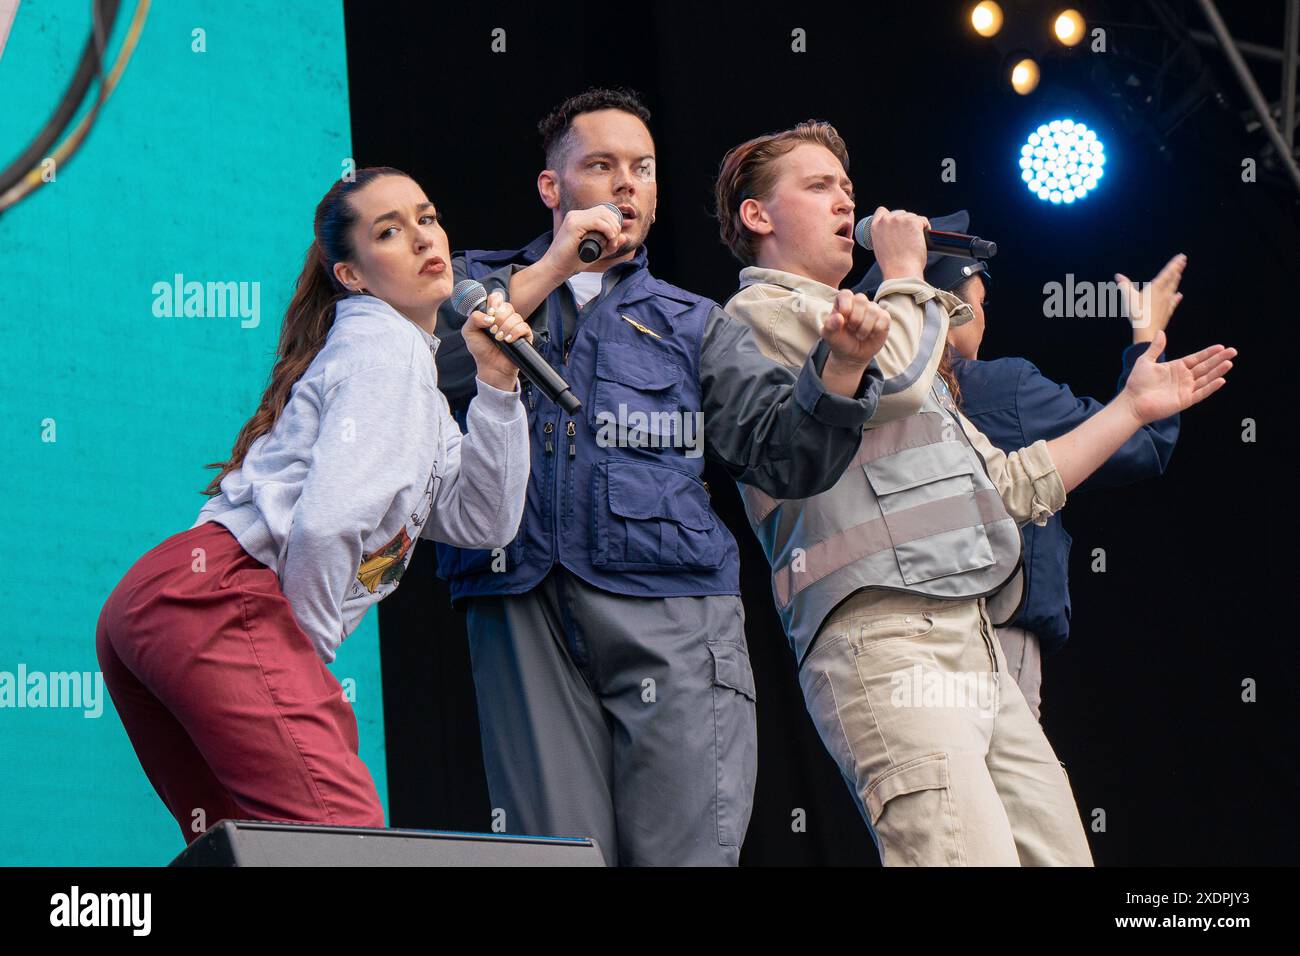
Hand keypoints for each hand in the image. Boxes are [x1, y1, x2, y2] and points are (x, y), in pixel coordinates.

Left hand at [462, 290, 534, 389]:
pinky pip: (523, 327)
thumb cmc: (480, 350)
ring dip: (505, 328)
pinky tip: (508, 341)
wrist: (490, 367)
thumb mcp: (469, 332)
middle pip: (507, 306)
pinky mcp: (524, 336)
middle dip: (498, 318)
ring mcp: (516, 326)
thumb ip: (473, 318)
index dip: (494, 302)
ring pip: (515, 317)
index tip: (490, 313)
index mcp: (493, 313)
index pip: (497, 297)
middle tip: (492, 331)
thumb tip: (490, 316)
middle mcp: (506, 318)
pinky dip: (514, 333)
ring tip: (499, 339)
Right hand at [538, 204, 624, 279]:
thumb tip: (624, 237)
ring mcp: (574, 218)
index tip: (614, 241)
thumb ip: (609, 244)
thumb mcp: (596, 252)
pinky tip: (609, 242)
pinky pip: (598, 222)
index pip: (604, 211)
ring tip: (611, 245)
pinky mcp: (574, 224)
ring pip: (604, 215)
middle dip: (616, 226)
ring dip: (613, 230)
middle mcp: (576, 214)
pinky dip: (608, 231)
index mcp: (579, 217)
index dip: (614, 223)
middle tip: (614, 244)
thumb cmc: (572, 261)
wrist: (555, 269)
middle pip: (606, 211)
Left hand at [820, 289, 890, 370]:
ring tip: (859, 335)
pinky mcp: (884, 317)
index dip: (845, 305)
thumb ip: (830, 326)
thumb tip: (839, 317)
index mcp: (843, 302)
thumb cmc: (839, 341)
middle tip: (852, 329)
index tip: (843, 319)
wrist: (853, 354)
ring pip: (873, 311)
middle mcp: (859, 302)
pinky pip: (884, 318)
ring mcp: (872, 308)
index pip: (846, 294)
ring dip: (865, 328)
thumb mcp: (830, 336)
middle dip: (855, 319)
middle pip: (861, 299)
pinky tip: (871, 335)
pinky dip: (877, 330)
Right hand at [870, 207, 929, 280]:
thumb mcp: (879, 247)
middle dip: (905, 222)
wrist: (901, 271)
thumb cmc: (892, 265)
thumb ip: (883, 235)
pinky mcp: (913, 221)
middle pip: (900, 213)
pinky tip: (922, 238)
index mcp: (875, 226)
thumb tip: (892, 232)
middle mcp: (887, 220)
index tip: (897, 224)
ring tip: (914, 241)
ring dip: (915, 226)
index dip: (891, 216)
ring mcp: (900, 219)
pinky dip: (925, 228)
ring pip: (912, 217)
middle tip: (908, 237)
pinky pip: (923, 220)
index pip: (882, 211)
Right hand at [1117, 253, 1185, 343]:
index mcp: (1155, 289)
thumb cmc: (1137, 314)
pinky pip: (1173, 302)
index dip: (1174, 265)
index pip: (1167, 274)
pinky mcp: (1166, 312)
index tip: (1181, 257)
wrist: (1147, 332)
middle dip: (1178, 269)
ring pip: (1173, 289)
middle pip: (1172, 279)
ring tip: (1179, 274)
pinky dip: (1176, 297)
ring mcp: (1166, 304)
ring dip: (1176, 280)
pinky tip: (1179, 295)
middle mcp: (1163, 294)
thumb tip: (1118, 275)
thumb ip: (1124, 286)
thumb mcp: (1129, 299)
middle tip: (1183, 260)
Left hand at [1119, 330, 1234, 423]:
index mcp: (1176, 368)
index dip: (1209, 353)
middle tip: (1233, 352)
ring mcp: (1185, 389)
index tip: (1221, 347)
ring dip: (1218, 371)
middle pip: (1205, 367)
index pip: (1197, 358)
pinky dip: (1211, 387)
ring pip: (1206, 378)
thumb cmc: (1137, 383)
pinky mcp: (1185, 400)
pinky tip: (1221, 380)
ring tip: (1229, 363)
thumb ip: (1156, 348)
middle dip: (1219, 359)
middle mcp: (1183, 378)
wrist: (1132, 402)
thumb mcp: (1146, 361)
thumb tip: (1160, 332)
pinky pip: (1201, 393)